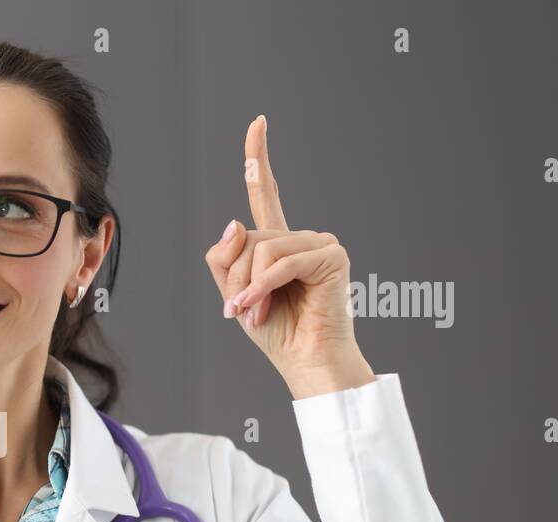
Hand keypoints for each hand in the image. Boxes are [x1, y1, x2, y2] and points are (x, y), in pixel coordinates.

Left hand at [203, 115, 373, 397]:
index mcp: (278, 245)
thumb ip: (225, 258)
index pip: (265, 195)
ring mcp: (319, 243)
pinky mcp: (332, 255)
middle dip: (237, 279)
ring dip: (249, 287)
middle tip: (243, 311)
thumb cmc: (276, 332)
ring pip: (260, 248)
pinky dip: (263, 287)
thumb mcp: (235, 294)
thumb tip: (234, 222)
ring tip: (254, 314)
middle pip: (246, 238)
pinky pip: (281, 262)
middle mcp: (300, 238)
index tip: (257, 123)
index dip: (258, 160)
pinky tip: (258, 308)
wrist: (305, 362)